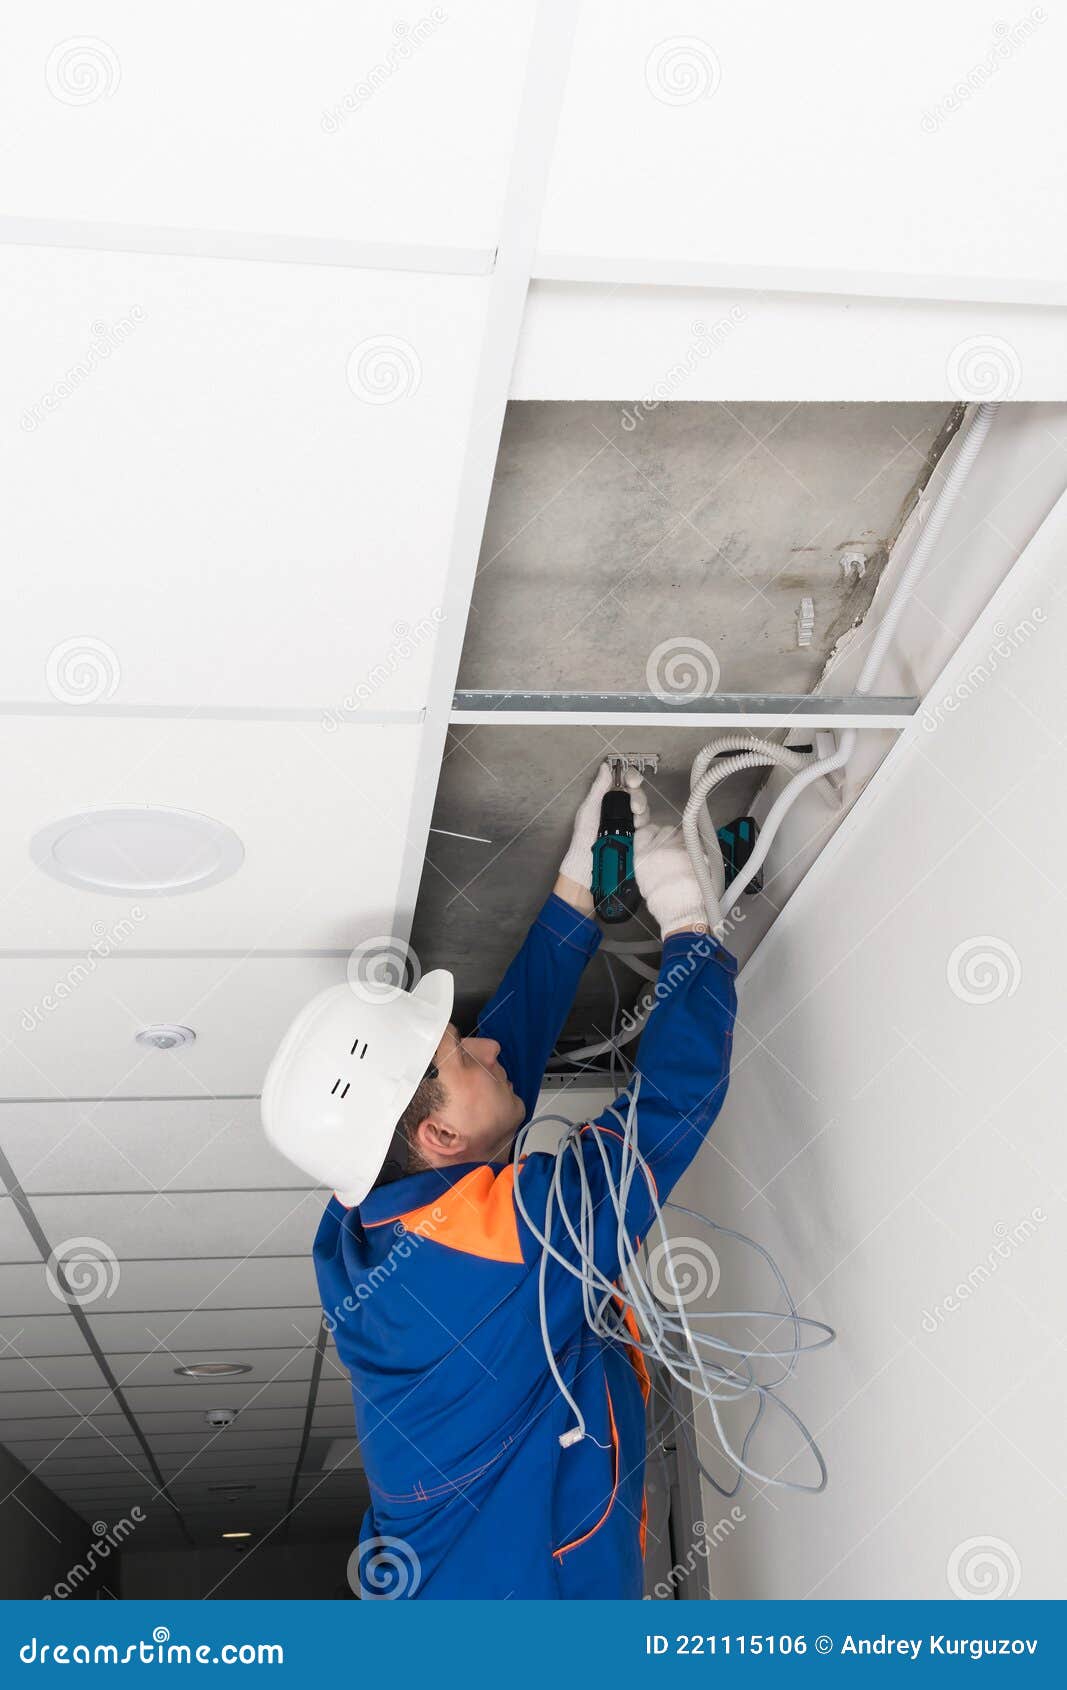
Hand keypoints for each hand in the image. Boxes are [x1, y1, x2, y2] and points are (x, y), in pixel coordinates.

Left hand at [556, 762, 648, 912]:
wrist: (587, 867)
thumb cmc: (584, 840)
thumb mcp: (589, 810)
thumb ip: (599, 788)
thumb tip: (606, 767)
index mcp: (608, 801)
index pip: (625, 783)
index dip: (632, 778)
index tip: (632, 781)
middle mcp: (621, 811)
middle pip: (638, 796)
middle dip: (639, 799)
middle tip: (634, 807)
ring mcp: (630, 826)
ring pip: (645, 811)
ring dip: (642, 813)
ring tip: (635, 821)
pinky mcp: (637, 840)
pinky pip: (649, 828)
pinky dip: (646, 827)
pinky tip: (640, 831)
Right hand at [634, 823, 718, 936]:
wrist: (680, 911)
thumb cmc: (665, 904)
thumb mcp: (645, 881)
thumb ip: (648, 862)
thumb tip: (654, 855)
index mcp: (642, 856)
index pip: (645, 831)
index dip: (653, 833)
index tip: (658, 836)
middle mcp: (658, 849)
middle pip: (665, 830)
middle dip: (672, 838)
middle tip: (676, 851)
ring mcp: (676, 848)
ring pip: (682, 834)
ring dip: (685, 842)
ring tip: (687, 859)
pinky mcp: (692, 851)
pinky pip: (696, 843)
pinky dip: (698, 849)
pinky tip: (696, 862)